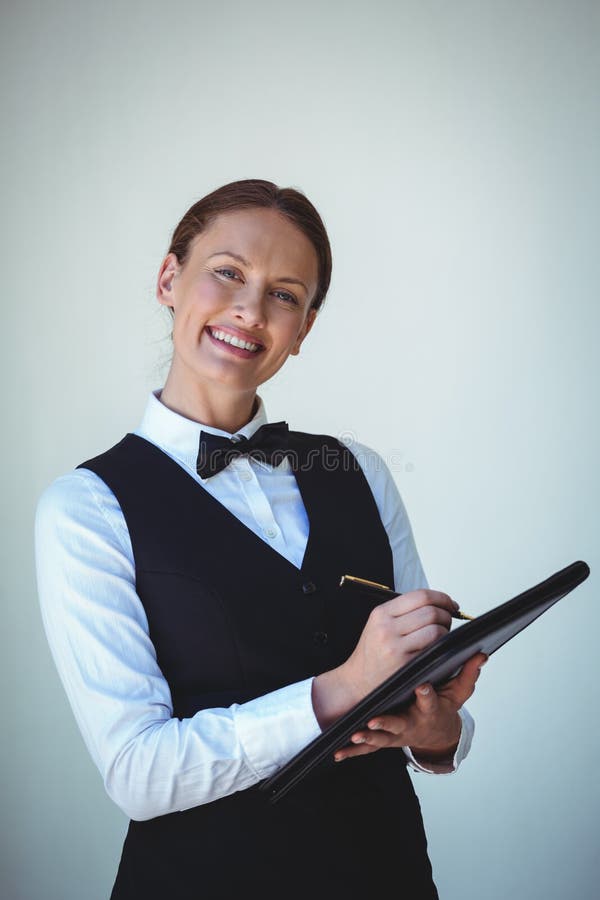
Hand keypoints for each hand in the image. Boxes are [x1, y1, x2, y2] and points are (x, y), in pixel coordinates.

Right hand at [312, 589, 459, 727]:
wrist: (357, 680)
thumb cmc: (372, 652)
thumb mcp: (379, 624)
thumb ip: (402, 611)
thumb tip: (436, 602)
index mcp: (381, 613)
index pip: (420, 596)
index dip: (441, 598)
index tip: (449, 604)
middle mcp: (387, 628)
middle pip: (431, 611)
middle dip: (446, 615)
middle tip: (448, 620)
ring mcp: (395, 646)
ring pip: (435, 629)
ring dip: (445, 631)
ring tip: (442, 635)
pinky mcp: (404, 664)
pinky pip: (432, 649)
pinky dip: (441, 646)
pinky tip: (437, 647)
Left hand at [333, 651, 486, 762]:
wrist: (433, 733)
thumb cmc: (443, 709)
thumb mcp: (457, 694)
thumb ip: (467, 675)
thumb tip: (481, 655)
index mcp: (429, 710)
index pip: (429, 700)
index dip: (427, 694)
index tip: (422, 686)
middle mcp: (412, 723)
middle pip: (401, 725)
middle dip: (389, 724)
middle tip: (376, 720)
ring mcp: (396, 734)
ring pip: (381, 739)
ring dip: (368, 738)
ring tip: (356, 734)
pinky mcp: (385, 740)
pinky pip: (368, 749)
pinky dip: (353, 751)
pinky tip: (338, 753)